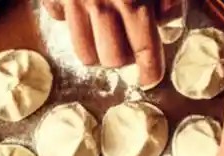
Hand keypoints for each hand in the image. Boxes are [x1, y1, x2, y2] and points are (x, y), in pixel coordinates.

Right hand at [39, 0, 180, 85]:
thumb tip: (165, 20)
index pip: (144, 49)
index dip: (150, 70)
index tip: (150, 78)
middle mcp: (100, 4)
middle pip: (111, 59)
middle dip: (123, 59)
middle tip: (129, 47)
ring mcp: (73, 1)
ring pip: (83, 52)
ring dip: (96, 50)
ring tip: (106, 34)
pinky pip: (58, 19)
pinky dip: (68, 18)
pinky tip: (79, 9)